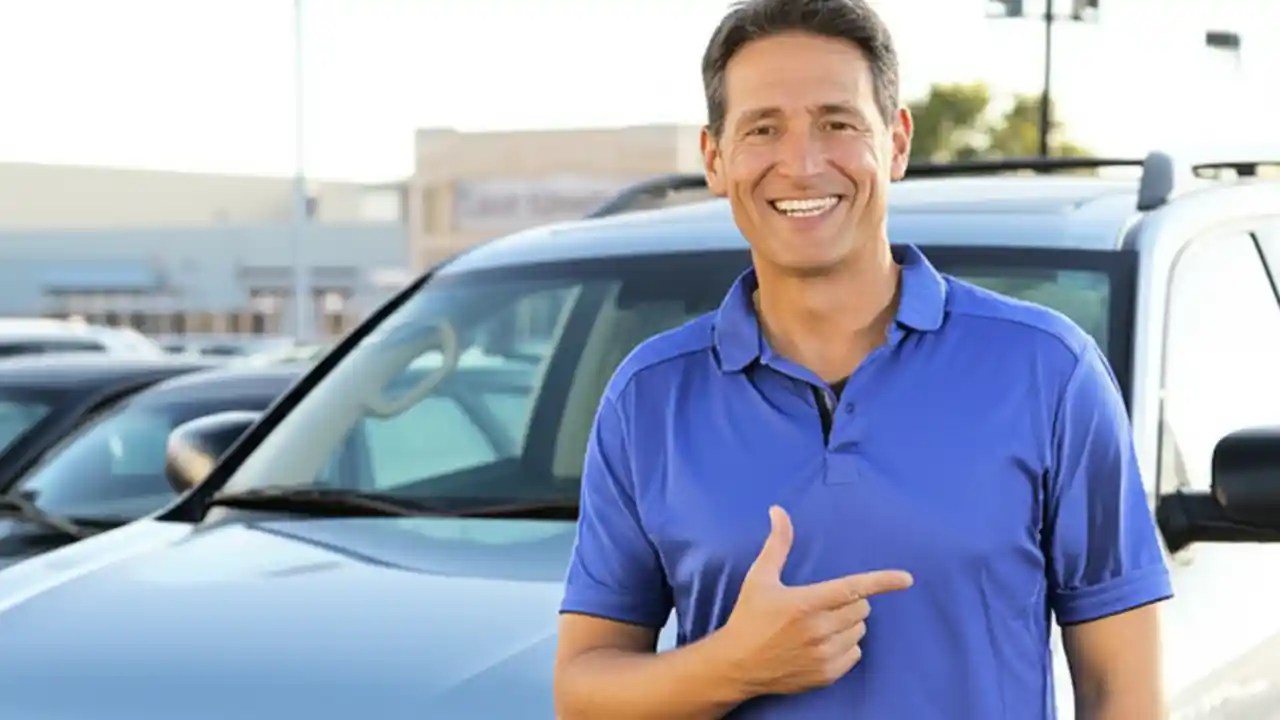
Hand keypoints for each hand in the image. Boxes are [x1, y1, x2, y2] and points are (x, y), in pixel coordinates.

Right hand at [718, 505, 913, 696]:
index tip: (906, 579)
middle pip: (861, 608)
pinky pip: (855, 654)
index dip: (883, 582)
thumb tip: (778, 511)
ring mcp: (824, 654)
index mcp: (805, 603)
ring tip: (822, 624)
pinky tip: (823, 643)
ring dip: (849, 624)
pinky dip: (846, 646)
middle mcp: (819, 630)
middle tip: (826, 602)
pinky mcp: (826, 674)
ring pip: (859, 631)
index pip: (853, 588)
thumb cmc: (748, 618)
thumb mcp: (760, 578)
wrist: (736, 665)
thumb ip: (777, 544)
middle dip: (851, 602)